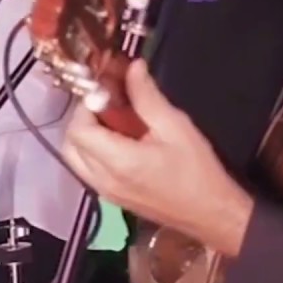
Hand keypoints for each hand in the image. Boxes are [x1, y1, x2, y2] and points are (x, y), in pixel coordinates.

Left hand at [61, 59, 252, 255]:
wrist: (212, 214)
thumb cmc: (197, 170)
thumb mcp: (174, 126)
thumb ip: (147, 96)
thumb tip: (132, 68)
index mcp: (117, 162)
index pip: (78, 129)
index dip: (86, 105)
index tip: (105, 91)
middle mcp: (103, 180)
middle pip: (70, 144)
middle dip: (82, 118)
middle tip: (106, 103)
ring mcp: (106, 193)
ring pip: (76, 159)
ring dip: (86, 135)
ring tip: (113, 119)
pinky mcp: (112, 198)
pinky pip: (88, 170)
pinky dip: (93, 151)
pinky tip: (119, 140)